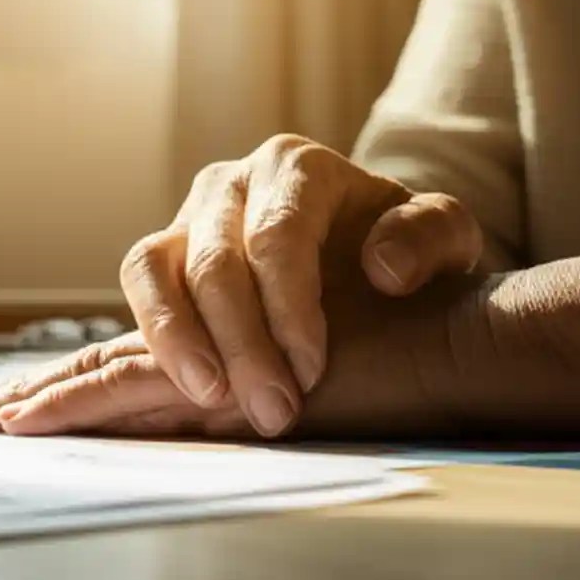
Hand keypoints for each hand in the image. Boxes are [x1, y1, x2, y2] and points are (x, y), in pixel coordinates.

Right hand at [117, 134, 481, 436]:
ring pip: (153, 268)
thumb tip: (383, 268)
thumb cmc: (402, 251)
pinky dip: (153, 337)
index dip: (288, 309)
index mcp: (298, 166)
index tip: (309, 375)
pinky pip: (137, 288)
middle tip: (270, 412)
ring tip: (208, 398)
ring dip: (174, 339)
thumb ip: (430, 237)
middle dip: (240, 343)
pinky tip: (187, 385)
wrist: (365, 256)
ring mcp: (186, 217)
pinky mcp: (159, 258)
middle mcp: (231, 182)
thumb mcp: (442, 238)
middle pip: (215, 260)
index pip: (278, 235)